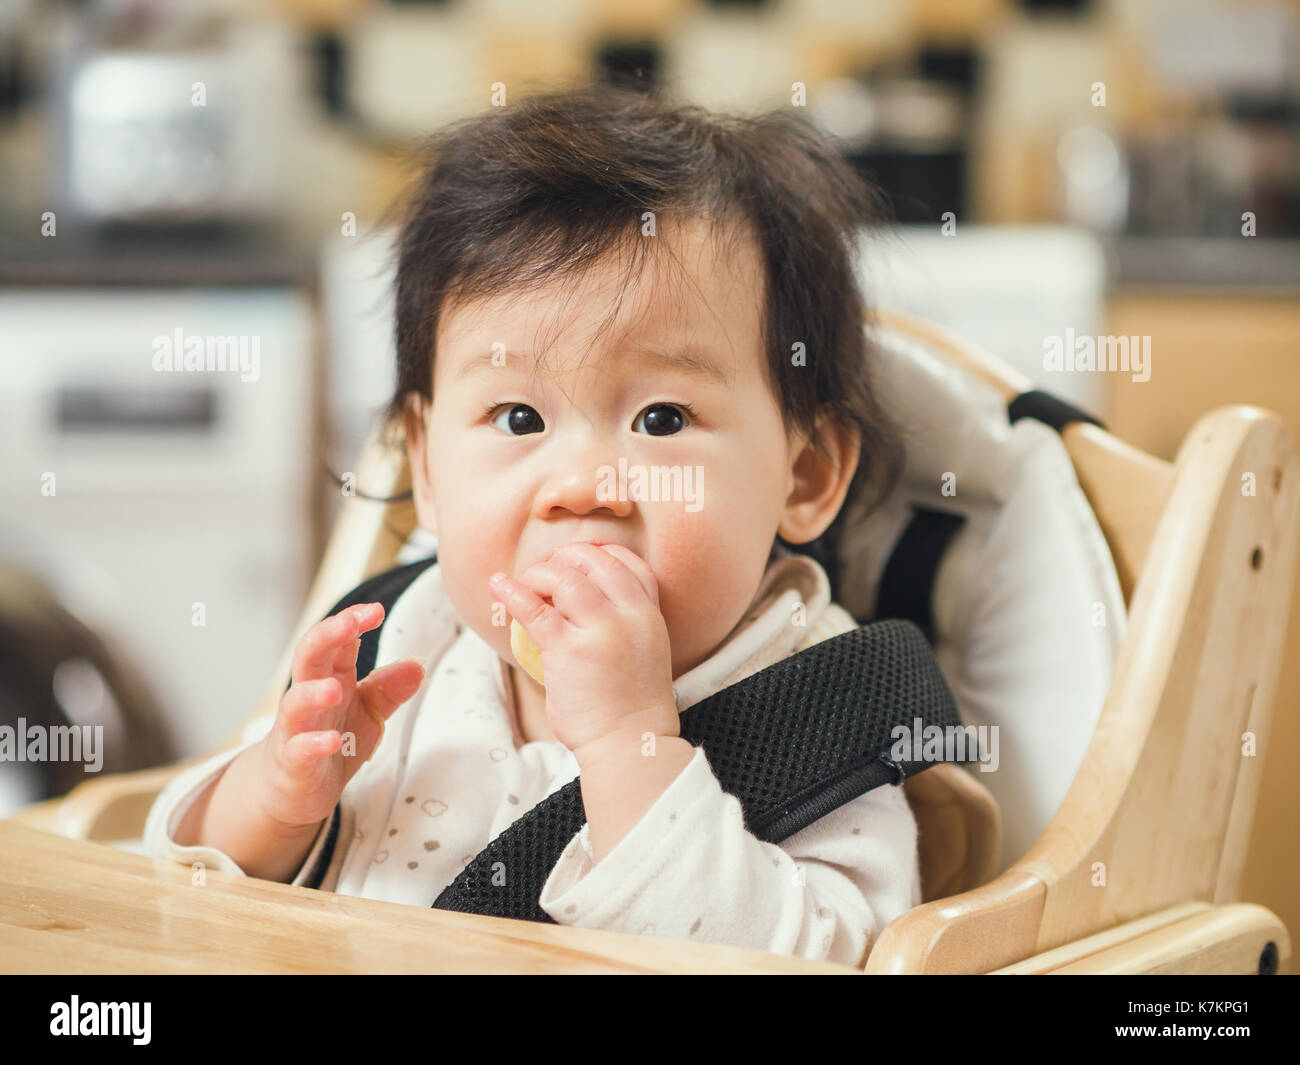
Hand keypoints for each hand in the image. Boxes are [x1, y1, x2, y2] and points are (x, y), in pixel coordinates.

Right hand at [255, 603, 425, 829]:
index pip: (338, 641)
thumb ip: (389, 690)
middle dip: (327, 636)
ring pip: (295, 703)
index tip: (376, 610)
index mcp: (331, 677)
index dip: (352, 622)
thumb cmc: (331, 739)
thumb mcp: (368, 713)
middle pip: (310, 657)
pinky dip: (313, 744)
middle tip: (350, 622)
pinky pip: (299, 750)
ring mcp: (296, 728)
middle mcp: (309, 696)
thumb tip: (417, 666)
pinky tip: (331, 741)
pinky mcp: (292, 762)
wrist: (293, 789)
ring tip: (334, 688)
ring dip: (312, 693)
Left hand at [489, 543, 678, 754]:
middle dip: (565, 558)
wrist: (629, 741)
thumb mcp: (645, 649)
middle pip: (595, 562)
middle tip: (546, 571)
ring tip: (525, 585)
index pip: (628, 562)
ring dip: (539, 575)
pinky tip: (498, 586)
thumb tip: (578, 596)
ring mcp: (601, 632)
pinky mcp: (569, 652)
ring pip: (565, 579)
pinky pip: (535, 611)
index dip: (599, 554)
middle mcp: (630, 616)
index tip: (576, 562)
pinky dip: (513, 593)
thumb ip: (623, 620)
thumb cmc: (630, 701)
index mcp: (649, 614)